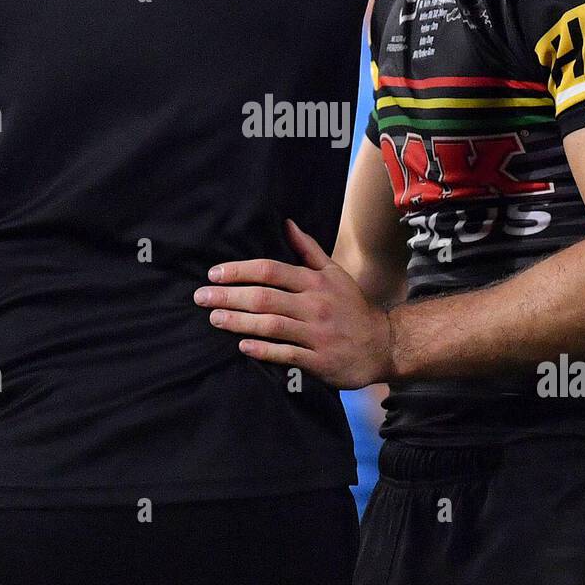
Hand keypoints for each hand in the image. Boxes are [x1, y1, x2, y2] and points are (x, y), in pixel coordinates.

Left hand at [193, 219, 393, 388]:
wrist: (383, 344)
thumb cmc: (351, 306)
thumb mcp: (334, 273)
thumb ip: (308, 250)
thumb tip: (286, 223)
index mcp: (315, 282)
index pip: (271, 270)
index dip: (239, 271)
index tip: (214, 274)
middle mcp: (315, 305)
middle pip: (265, 298)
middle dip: (229, 296)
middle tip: (201, 297)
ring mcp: (317, 334)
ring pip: (271, 325)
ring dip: (239, 322)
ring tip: (214, 318)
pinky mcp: (319, 360)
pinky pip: (286, 354)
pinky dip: (263, 350)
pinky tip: (242, 346)